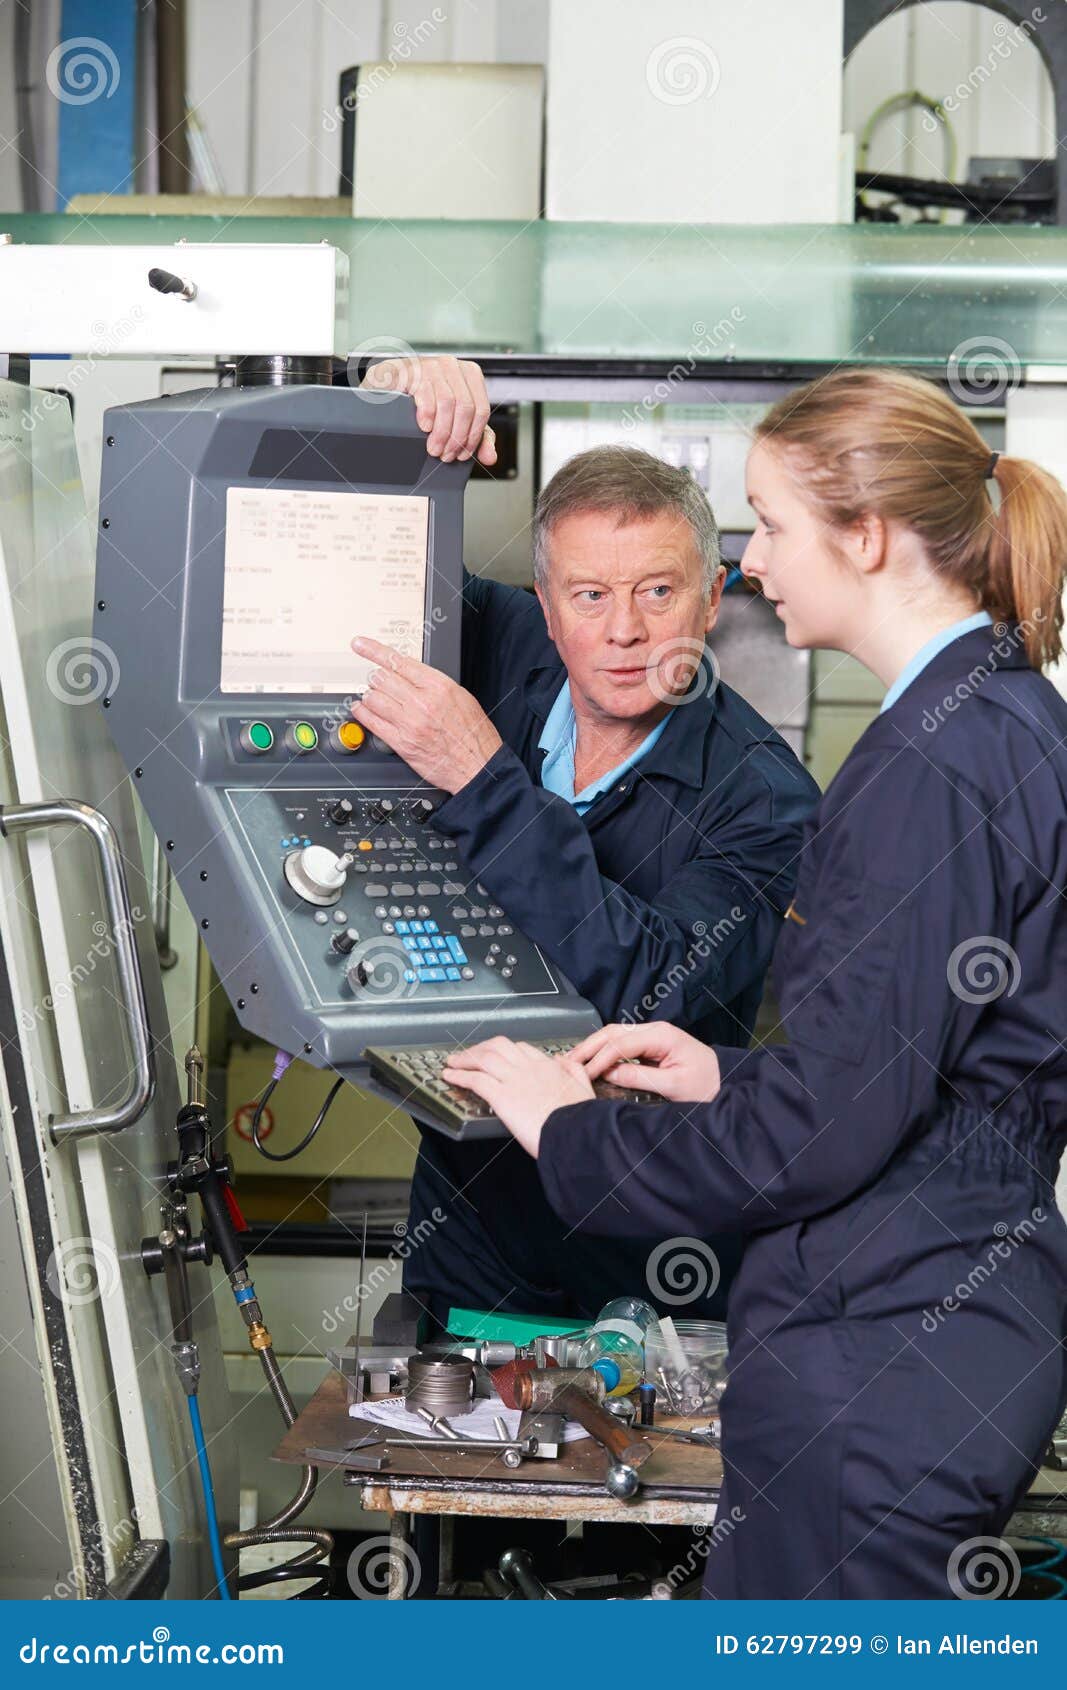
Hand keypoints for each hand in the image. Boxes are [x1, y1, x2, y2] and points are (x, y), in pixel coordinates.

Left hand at [350, 636, 502, 792]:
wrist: (478, 765)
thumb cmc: (473, 734)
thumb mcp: (461, 697)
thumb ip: (433, 684)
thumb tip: (411, 675)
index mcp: (438, 686)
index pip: (398, 661)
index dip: (374, 650)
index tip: (362, 645)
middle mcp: (422, 702)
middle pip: (382, 678)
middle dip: (376, 677)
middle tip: (375, 678)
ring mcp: (409, 723)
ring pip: (373, 698)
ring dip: (370, 695)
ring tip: (372, 696)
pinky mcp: (401, 742)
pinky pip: (372, 722)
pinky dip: (362, 713)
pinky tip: (361, 709)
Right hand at [360, 354, 496, 464]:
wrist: (392, 382)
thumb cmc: (426, 397)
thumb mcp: (455, 416)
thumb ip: (478, 436)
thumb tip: (490, 457)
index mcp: (471, 375)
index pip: (482, 409)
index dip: (473, 437)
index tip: (462, 454)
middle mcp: (454, 366)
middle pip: (466, 408)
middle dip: (456, 438)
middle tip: (446, 455)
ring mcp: (434, 366)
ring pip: (448, 404)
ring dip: (442, 433)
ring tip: (434, 449)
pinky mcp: (414, 370)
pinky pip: (427, 396)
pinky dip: (428, 416)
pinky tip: (425, 428)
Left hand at [441, 1038, 594, 1157]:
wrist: (575, 1133)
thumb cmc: (581, 1118)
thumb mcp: (585, 1088)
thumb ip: (574, 1070)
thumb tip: (562, 1060)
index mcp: (548, 1067)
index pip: (522, 1049)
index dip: (505, 1050)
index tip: (497, 1055)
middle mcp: (529, 1068)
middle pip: (499, 1046)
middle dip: (481, 1048)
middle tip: (470, 1055)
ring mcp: (514, 1080)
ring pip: (483, 1058)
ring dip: (465, 1058)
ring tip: (453, 1062)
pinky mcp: (502, 1097)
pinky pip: (475, 1079)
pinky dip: (459, 1075)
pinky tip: (450, 1076)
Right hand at [569, 1022, 720, 1102]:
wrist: (723, 1081)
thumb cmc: (705, 1083)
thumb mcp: (674, 1085)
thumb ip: (640, 1078)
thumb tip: (610, 1073)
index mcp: (662, 1035)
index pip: (621, 1043)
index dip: (600, 1058)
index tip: (586, 1074)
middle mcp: (654, 1030)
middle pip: (613, 1032)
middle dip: (589, 1047)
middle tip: (569, 1062)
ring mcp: (651, 1035)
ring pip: (613, 1034)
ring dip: (593, 1046)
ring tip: (574, 1061)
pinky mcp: (648, 1044)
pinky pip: (620, 1042)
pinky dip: (603, 1050)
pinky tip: (591, 1060)